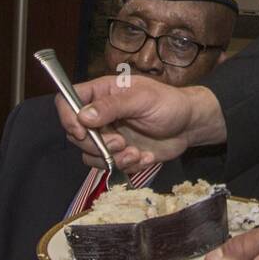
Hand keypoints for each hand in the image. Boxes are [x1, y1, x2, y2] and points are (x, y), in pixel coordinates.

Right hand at [55, 76, 225, 172]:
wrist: (191, 126)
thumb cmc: (170, 104)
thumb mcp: (143, 99)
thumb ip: (112, 106)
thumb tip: (83, 116)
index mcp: (102, 93)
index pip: (67, 100)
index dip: (67, 117)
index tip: (81, 131)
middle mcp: (100, 115)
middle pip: (74, 133)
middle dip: (96, 144)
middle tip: (120, 143)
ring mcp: (108, 135)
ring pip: (89, 154)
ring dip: (112, 158)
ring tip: (136, 153)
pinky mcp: (119, 153)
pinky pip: (109, 166)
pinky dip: (127, 166)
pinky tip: (146, 157)